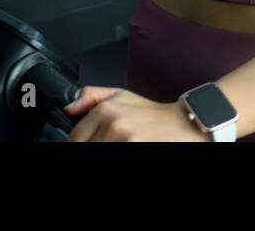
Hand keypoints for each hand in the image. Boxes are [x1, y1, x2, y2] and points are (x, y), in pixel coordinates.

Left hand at [63, 86, 208, 141]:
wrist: (185, 125)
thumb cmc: (152, 114)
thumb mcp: (120, 96)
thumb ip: (91, 97)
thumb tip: (69, 109)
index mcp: (105, 111)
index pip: (75, 138)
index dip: (76, 144)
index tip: (83, 144)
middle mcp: (114, 127)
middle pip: (85, 147)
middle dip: (88, 149)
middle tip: (103, 143)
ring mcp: (126, 142)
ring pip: (98, 152)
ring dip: (105, 151)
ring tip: (116, 145)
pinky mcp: (138, 151)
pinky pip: (114, 159)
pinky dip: (116, 154)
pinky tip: (126, 148)